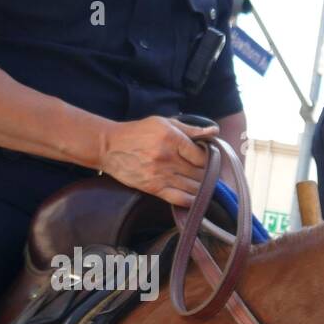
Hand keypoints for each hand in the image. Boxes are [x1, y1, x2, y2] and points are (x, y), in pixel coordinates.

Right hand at [96, 117, 217, 207]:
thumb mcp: (164, 123)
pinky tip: (196, 197)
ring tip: (206, 186)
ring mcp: (161, 174)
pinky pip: (181, 199)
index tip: (209, 161)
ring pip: (194, 187)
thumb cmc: (138, 132)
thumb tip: (214, 131)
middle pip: (201, 173)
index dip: (209, 160)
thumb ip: (191, 129)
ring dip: (203, 188)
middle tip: (211, 176)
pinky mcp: (154, 188)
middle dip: (208, 175)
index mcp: (171, 138)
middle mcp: (167, 157)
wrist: (109, 146)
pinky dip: (192, 200)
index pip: (202, 156)